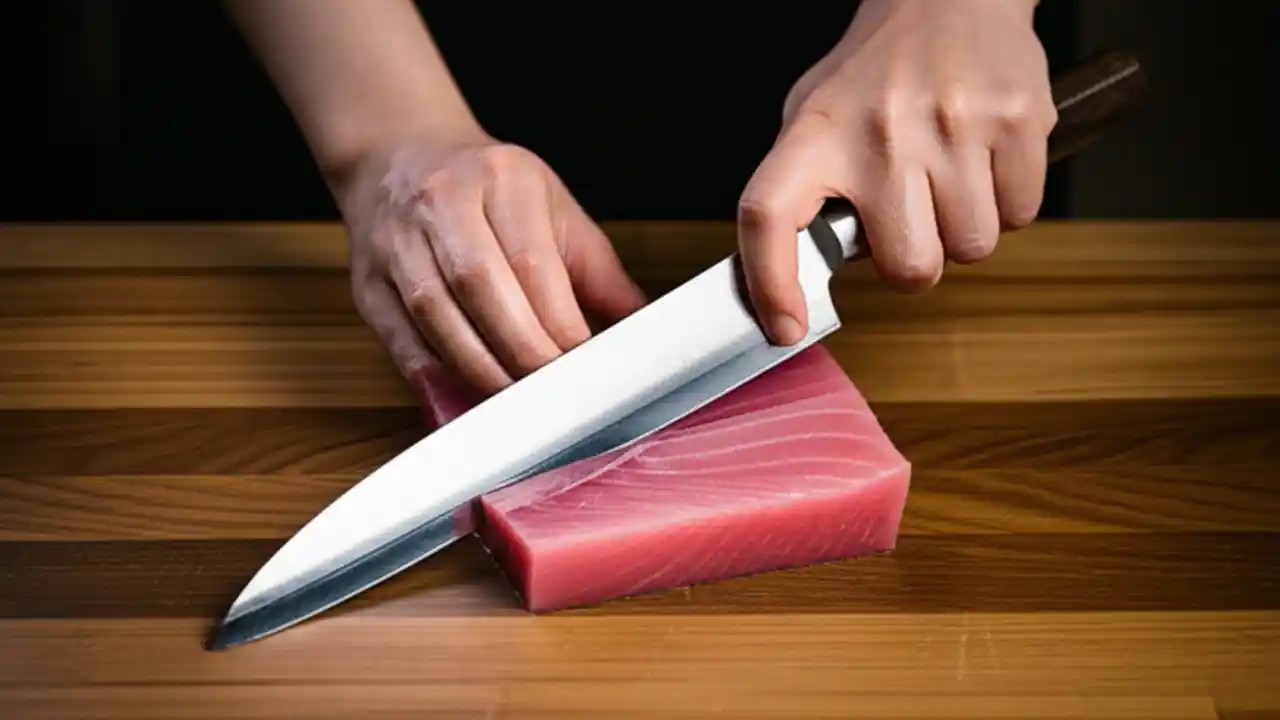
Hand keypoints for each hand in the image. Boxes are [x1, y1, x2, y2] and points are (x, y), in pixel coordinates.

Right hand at [336, 137, 646, 395]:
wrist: (401, 158)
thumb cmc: (490, 193)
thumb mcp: (554, 211)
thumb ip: (599, 273)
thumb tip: (643, 330)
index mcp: (500, 177)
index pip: (531, 259)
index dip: (559, 322)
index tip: (584, 364)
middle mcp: (441, 200)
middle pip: (480, 285)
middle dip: (522, 349)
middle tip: (555, 392)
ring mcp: (395, 240)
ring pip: (436, 314)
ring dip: (482, 369)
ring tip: (519, 402)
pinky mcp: (366, 282)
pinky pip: (402, 338)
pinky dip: (438, 375)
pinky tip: (468, 397)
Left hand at [738, 0, 1055, 343]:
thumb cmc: (876, 72)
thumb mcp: (813, 118)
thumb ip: (800, 193)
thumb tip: (790, 284)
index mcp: (816, 133)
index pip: (768, 216)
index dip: (771, 285)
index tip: (786, 328)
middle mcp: (882, 132)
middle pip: (911, 268)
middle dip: (917, 259)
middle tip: (912, 217)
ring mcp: (955, 126)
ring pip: (973, 248)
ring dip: (964, 229)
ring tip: (948, 176)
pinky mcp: (1019, 120)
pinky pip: (1022, 214)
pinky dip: (1008, 202)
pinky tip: (984, 159)